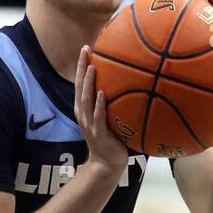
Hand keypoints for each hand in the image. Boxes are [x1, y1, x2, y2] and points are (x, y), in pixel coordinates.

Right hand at [74, 44, 128, 173]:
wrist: (106, 164)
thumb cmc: (111, 140)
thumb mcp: (109, 118)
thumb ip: (114, 102)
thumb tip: (131, 83)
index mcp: (84, 109)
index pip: (81, 83)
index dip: (82, 66)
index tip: (86, 48)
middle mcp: (84, 114)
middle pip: (80, 87)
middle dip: (82, 68)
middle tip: (85, 49)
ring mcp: (90, 124)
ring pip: (86, 100)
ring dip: (88, 83)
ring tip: (92, 66)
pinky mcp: (99, 134)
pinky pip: (98, 117)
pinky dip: (99, 105)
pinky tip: (102, 93)